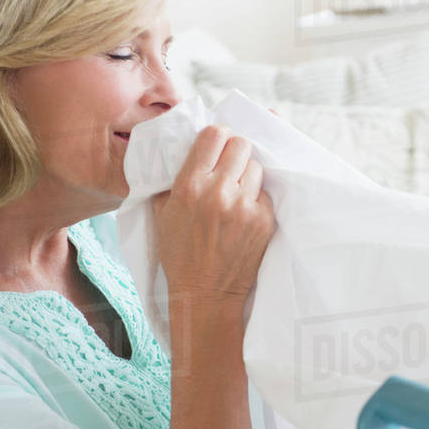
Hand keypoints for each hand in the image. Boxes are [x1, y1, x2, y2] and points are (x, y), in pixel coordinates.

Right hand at [152, 124, 273, 303]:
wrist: (205, 293)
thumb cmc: (179, 253)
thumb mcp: (162, 213)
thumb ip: (174, 178)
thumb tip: (187, 148)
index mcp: (190, 186)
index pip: (214, 135)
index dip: (217, 136)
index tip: (217, 143)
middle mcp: (219, 192)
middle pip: (241, 145)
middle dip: (235, 152)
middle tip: (229, 166)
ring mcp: (245, 207)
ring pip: (256, 167)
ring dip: (248, 174)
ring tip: (236, 191)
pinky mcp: (264, 221)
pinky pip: (266, 193)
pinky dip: (257, 199)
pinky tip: (244, 213)